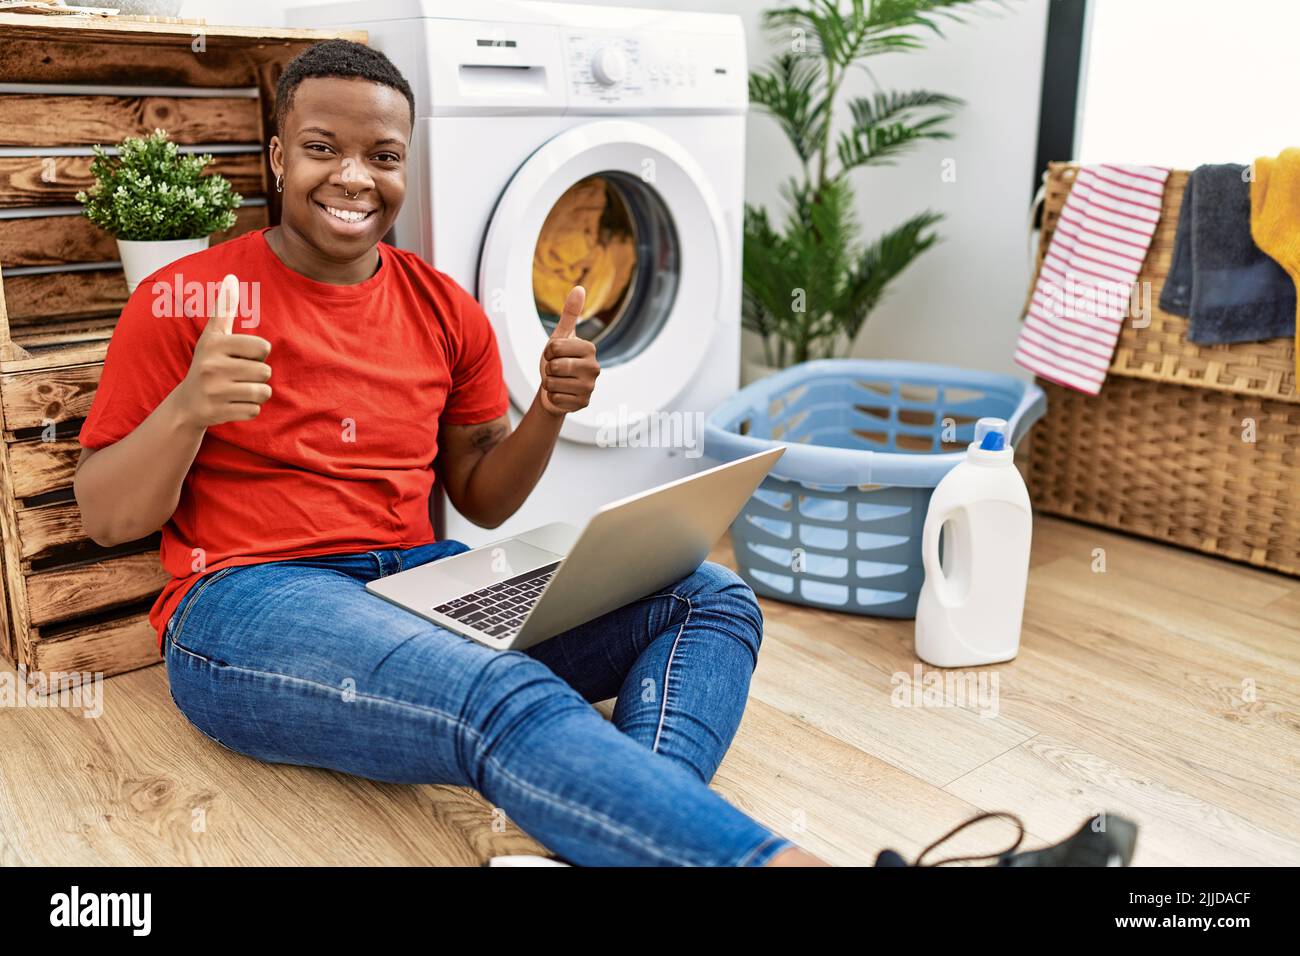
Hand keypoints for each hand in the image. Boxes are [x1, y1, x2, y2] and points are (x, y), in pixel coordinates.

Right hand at [175, 273, 273, 428]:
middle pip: (265, 372)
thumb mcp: (214, 335)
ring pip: (263, 392)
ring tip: (236, 389)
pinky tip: (231, 404)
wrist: (187, 404)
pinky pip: (254, 411)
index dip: (258, 353)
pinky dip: (248, 409)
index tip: (240, 356)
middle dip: (256, 375)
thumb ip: (225, 308)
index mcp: (214, 343)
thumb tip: (231, 276)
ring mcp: (214, 391)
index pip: (263, 347)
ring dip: (256, 393)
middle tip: (236, 376)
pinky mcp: (218, 412)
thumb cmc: (208, 363)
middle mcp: (211, 366)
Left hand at [538, 285, 598, 417]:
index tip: (554, 354)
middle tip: (555, 370)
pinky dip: (552, 397)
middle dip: (548, 368)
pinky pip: (555, 398)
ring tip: (558, 382)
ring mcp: (590, 388)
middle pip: (555, 366)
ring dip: (549, 383)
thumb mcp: (560, 336)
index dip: (548, 351)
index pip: (555, 347)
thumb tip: (579, 288)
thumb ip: (570, 313)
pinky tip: (561, 394)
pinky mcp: (583, 404)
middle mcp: (595, 368)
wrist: (555, 388)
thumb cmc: (558, 359)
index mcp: (590, 349)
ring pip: (553, 383)